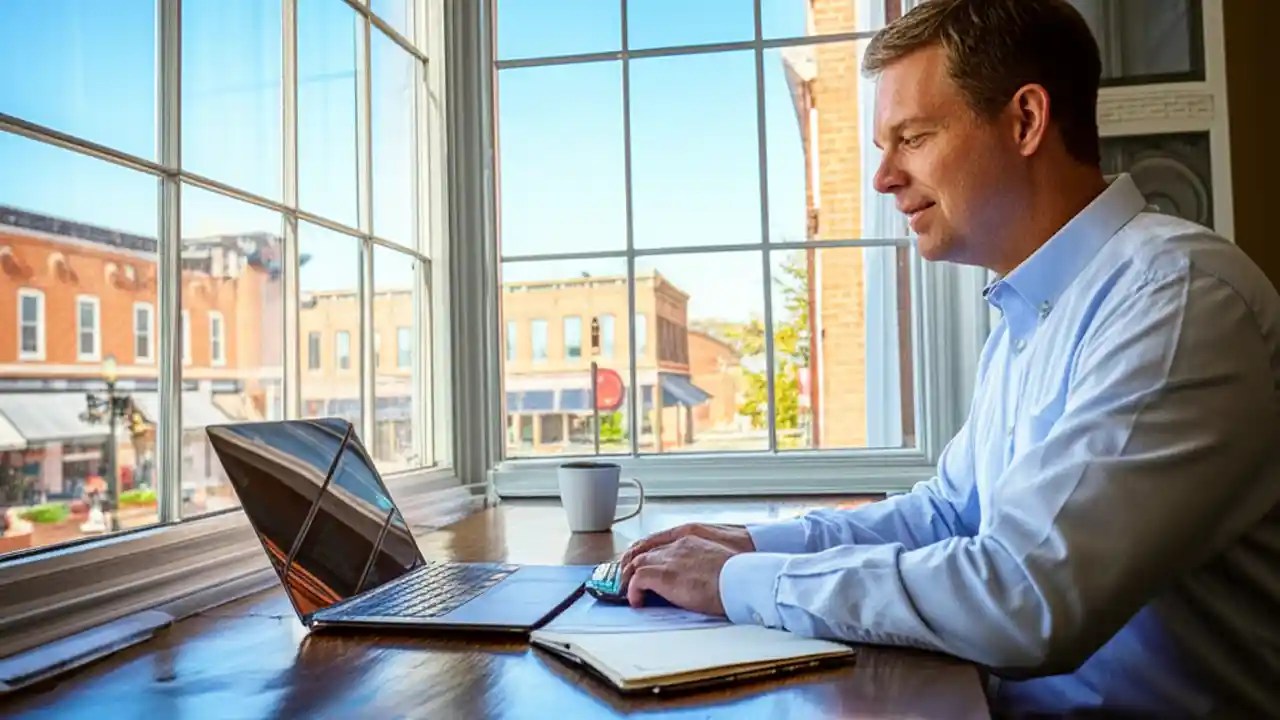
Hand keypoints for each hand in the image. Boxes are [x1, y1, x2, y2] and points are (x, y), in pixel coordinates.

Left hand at [619, 522, 754, 582]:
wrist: (740, 579)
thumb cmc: (737, 575)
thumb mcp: (718, 560)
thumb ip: (702, 562)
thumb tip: (699, 577)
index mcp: (691, 539)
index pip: (658, 542)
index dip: (645, 554)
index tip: (639, 564)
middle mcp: (677, 545)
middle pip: (644, 551)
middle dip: (633, 566)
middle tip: (628, 580)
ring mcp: (669, 558)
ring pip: (637, 563)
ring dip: (630, 578)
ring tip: (629, 592)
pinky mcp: (663, 575)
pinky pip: (638, 580)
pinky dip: (634, 591)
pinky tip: (638, 602)